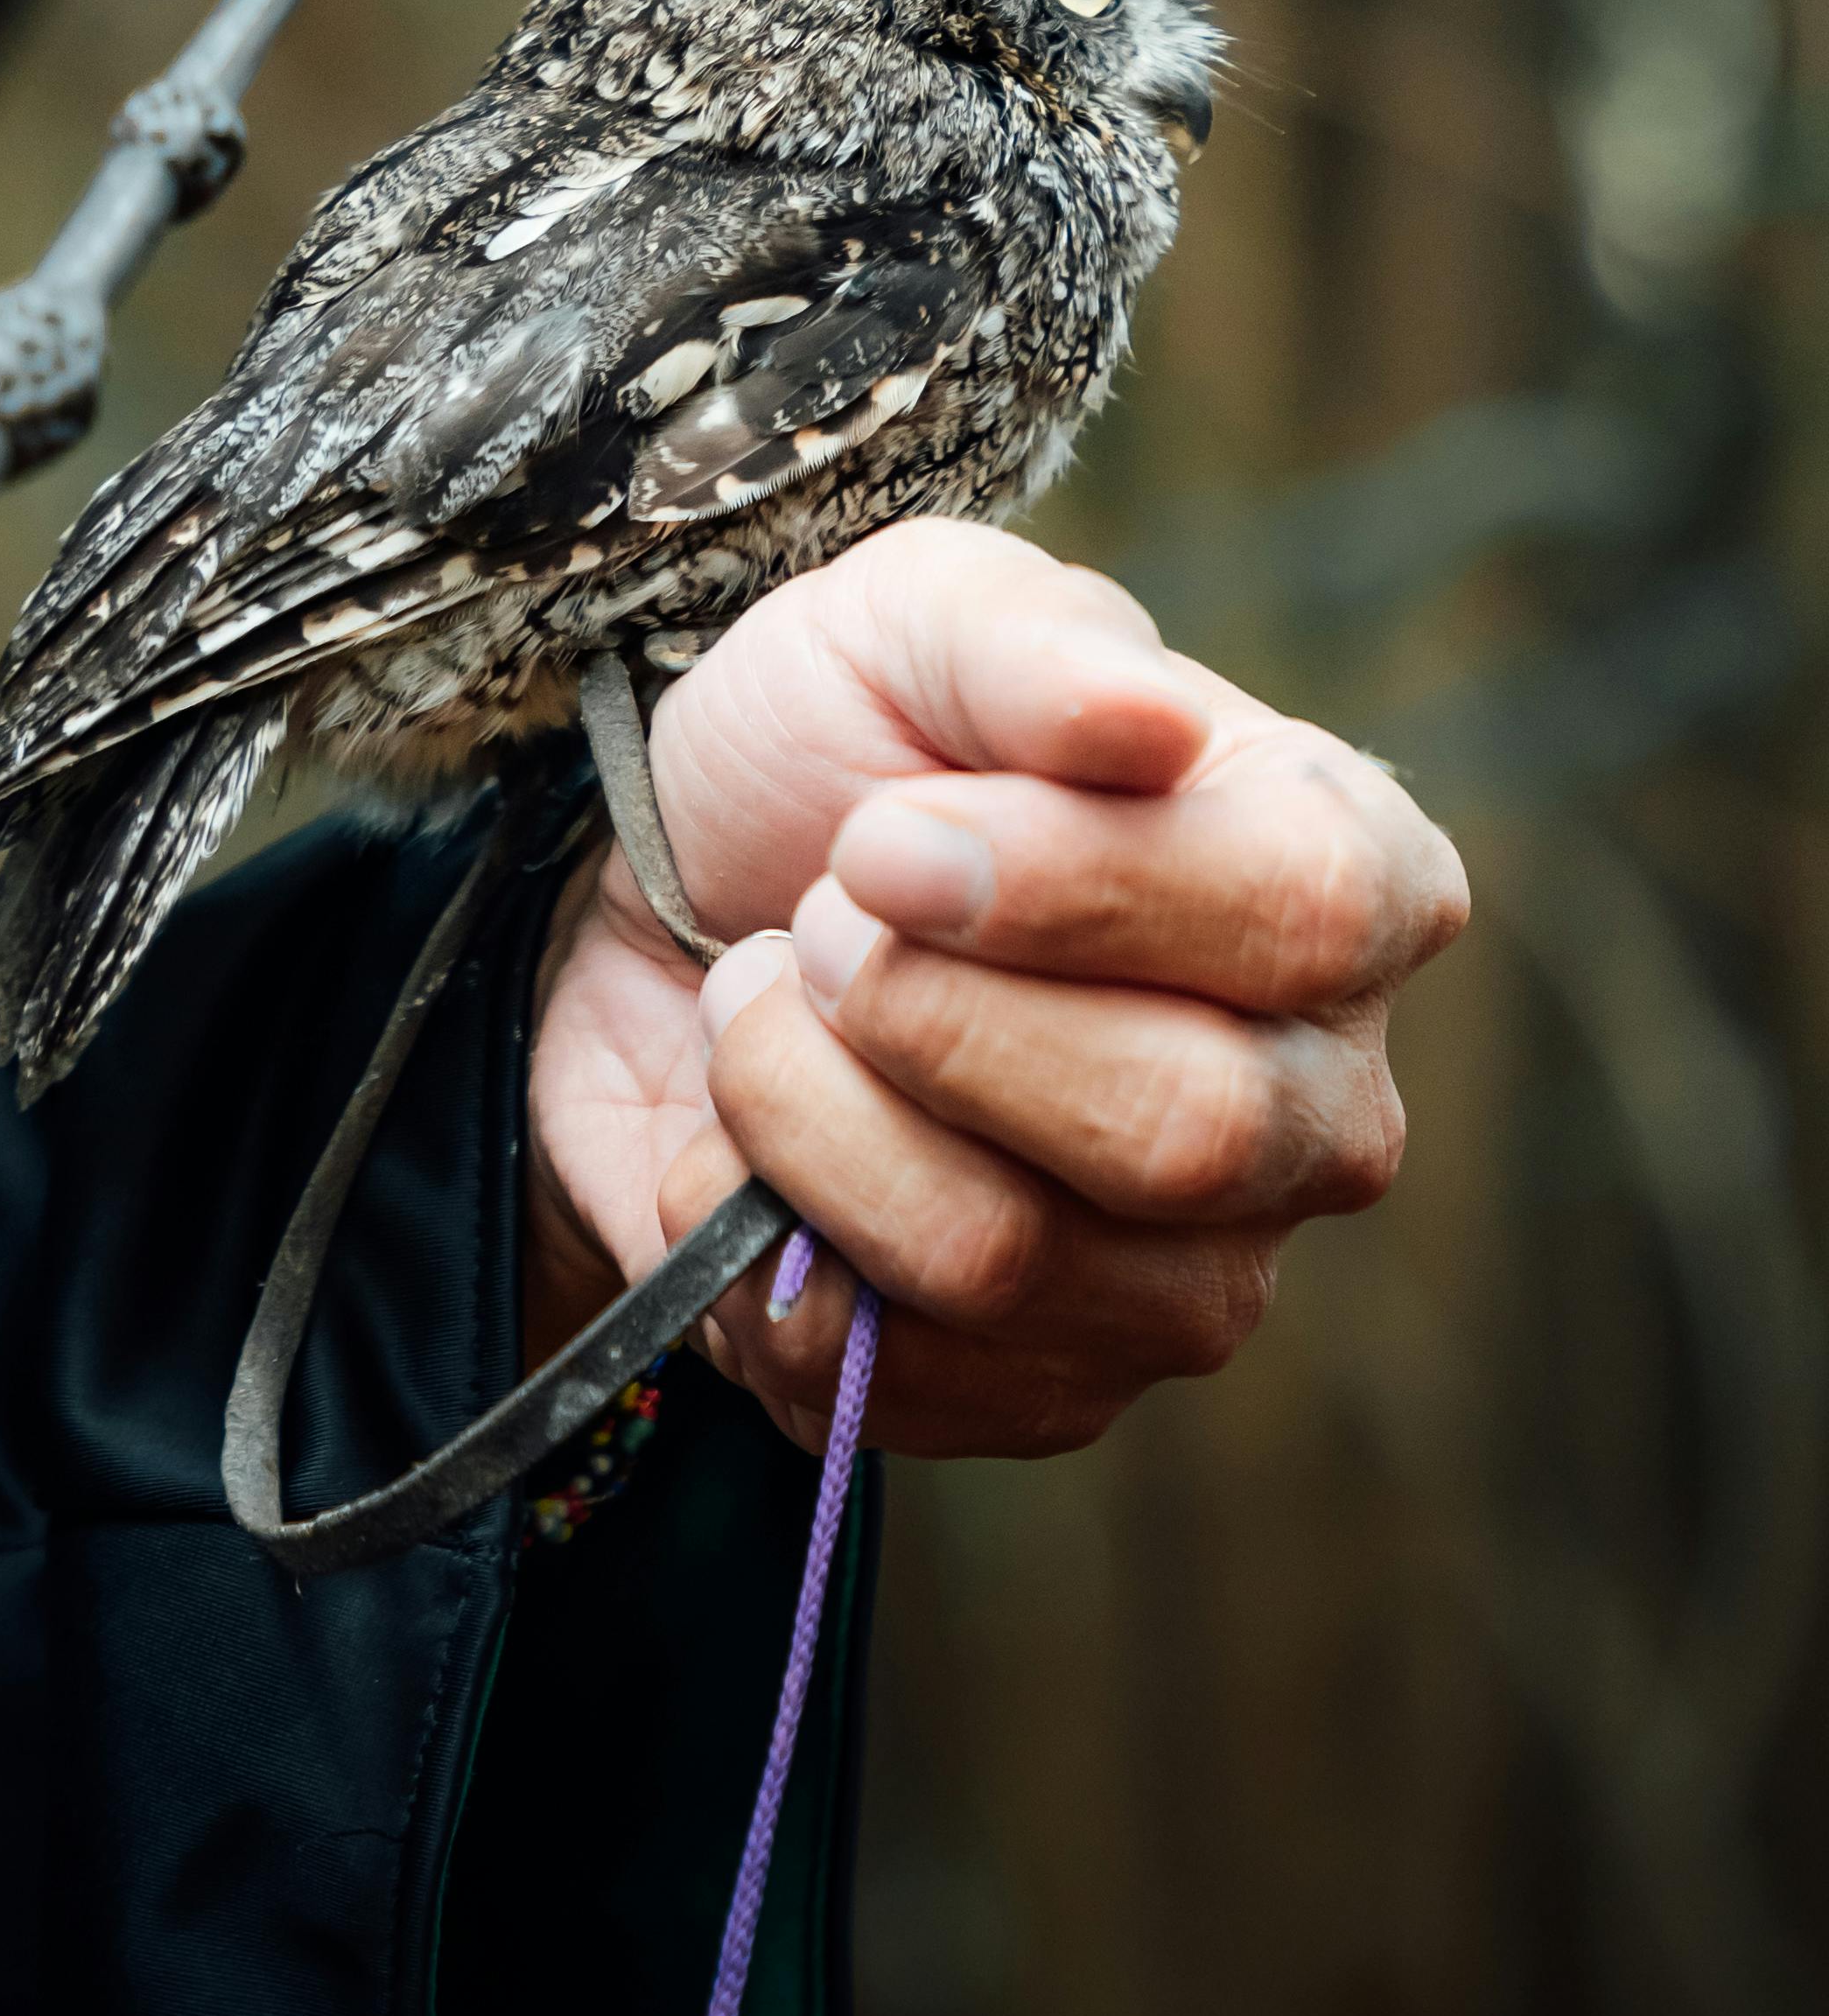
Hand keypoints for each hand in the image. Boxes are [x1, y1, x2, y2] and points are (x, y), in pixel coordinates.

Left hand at [526, 521, 1466, 1457]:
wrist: (667, 912)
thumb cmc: (837, 748)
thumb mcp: (911, 621)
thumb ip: (1030, 646)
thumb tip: (1147, 720)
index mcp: (1349, 887)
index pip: (1307, 914)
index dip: (1071, 883)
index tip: (879, 835)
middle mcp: (1312, 1108)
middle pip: (1182, 1127)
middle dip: (918, 1008)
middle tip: (810, 921)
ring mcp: (1189, 1279)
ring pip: (1000, 1255)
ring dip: (801, 1105)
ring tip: (758, 1007)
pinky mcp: (1034, 1394)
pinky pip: (876, 1366)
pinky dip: (745, 1228)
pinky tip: (740, 1138)